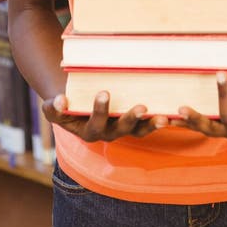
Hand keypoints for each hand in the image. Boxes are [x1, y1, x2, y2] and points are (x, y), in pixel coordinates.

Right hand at [42, 91, 168, 140]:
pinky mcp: (136, 123)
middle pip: (122, 130)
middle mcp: (108, 134)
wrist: (77, 105)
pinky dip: (160, 121)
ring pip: (139, 131)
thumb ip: (54, 107)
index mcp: (89, 131)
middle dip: (131, 119)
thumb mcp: (53, 108)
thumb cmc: (64, 105)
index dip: (100, 110)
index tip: (104, 92)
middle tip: (141, 106)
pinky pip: (149, 124)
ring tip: (163, 118)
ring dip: (151, 125)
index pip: (96, 123)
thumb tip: (60, 100)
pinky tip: (173, 114)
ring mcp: (124, 130)